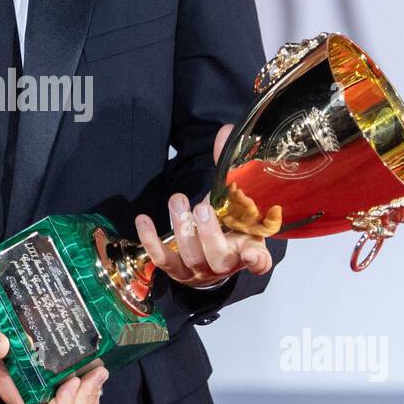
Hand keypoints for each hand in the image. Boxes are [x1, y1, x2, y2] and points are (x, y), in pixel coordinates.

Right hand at [0, 304, 107, 403]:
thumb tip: (2, 345)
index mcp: (17, 393)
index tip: (70, 381)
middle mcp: (35, 396)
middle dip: (84, 401)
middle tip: (95, 372)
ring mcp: (48, 389)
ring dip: (92, 395)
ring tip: (99, 370)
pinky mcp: (58, 377)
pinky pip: (81, 395)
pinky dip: (93, 387)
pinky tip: (96, 367)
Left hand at [134, 123, 278, 287]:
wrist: (213, 254)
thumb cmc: (229, 225)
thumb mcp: (238, 200)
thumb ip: (233, 169)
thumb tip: (227, 134)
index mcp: (249, 248)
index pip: (260, 260)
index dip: (257, 259)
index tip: (252, 252)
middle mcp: (225, 264)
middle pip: (218, 258)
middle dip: (209, 233)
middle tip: (203, 208)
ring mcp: (200, 270)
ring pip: (190, 257)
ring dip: (181, 227)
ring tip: (177, 200)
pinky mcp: (176, 270)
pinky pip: (161, 258)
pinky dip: (150, 239)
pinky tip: (143, 219)